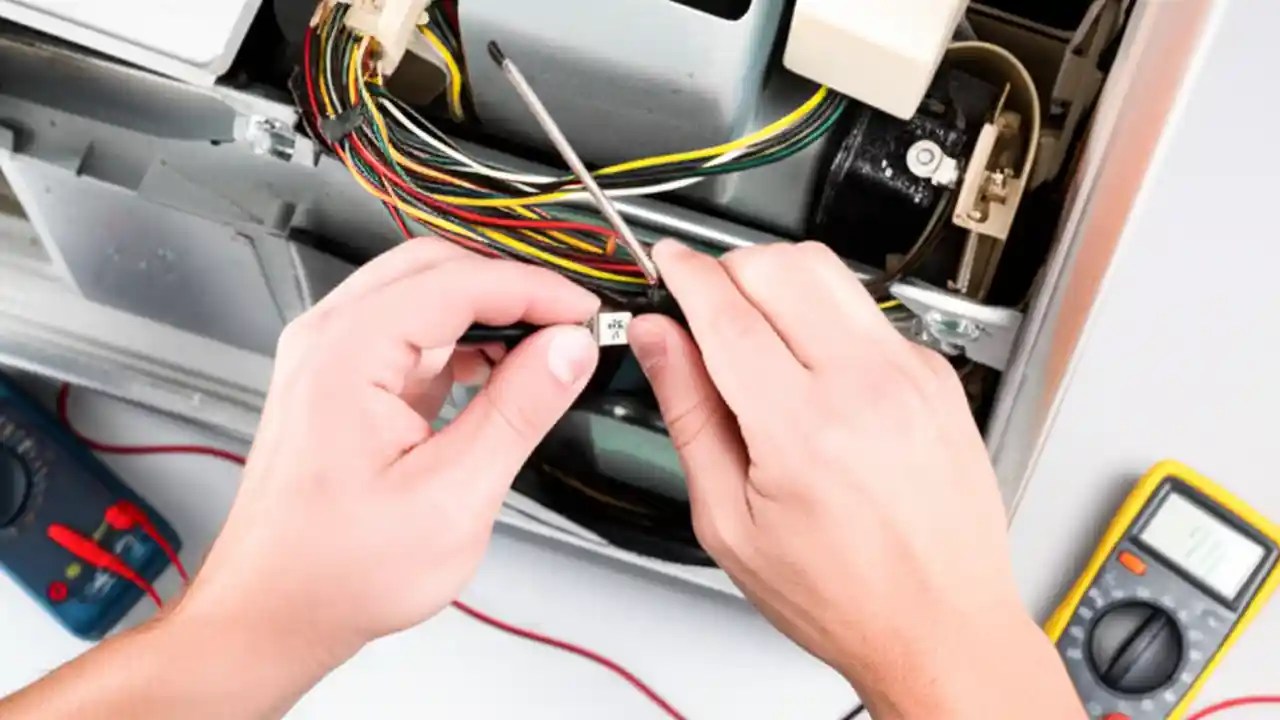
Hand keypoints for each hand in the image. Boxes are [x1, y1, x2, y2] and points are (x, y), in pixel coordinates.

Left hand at [176, 238, 599, 663]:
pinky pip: (412, 333)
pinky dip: (463, 341)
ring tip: (545, 350)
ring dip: (488, 312)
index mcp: (347, 354)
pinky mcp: (343, 381)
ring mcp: (332, 358)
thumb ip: (517, 411)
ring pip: (424, 295)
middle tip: (571, 323)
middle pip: (437, 268)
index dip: (534, 289)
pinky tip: (500, 373)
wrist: (274, 612)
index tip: (585, 312)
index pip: (458, 281)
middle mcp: (329, 340)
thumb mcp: (453, 497)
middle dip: (512, 288)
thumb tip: (568, 349)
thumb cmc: (338, 572)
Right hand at [628, 241, 1080, 718]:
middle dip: (727, 269)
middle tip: (704, 306)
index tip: (666, 264)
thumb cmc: (844, 594)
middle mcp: (865, 385)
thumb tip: (659, 342)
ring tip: (755, 331)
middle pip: (778, 265)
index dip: (683, 273)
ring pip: (826, 270)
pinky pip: (864, 310)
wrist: (942, 625)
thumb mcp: (729, 522)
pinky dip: (824, 317)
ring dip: (775, 279)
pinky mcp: (935, 373)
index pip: (727, 309)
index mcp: (802, 428)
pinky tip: (812, 369)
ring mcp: (910, 372)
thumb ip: (689, 415)